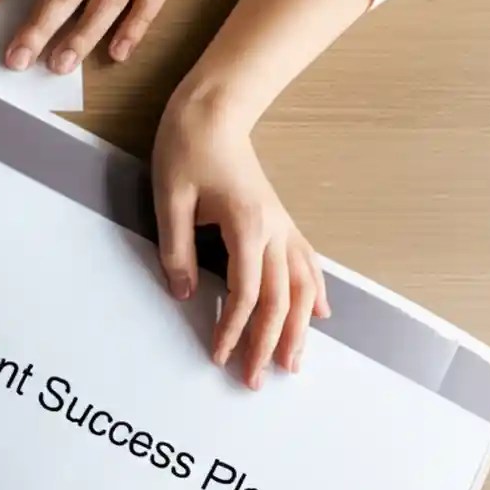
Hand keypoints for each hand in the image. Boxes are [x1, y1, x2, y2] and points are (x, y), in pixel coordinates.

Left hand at [152, 98, 329, 389]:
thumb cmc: (187, 148)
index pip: (245, 293)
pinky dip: (316, 291)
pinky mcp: (281, 219)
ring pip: (302, 285)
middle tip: (255, 380)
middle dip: (269, 343)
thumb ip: (176, 250)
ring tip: (294, 363)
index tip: (220, 356)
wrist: (213, 110)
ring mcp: (283, 224)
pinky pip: (307, 262)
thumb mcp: (169, 198)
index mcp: (248, 226)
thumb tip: (184, 294)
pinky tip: (320, 315)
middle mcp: (275, 229)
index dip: (233, 329)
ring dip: (299, 327)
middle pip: (280, 299)